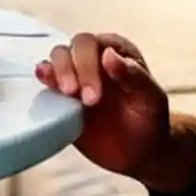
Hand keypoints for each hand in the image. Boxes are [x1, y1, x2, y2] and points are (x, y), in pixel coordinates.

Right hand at [35, 33, 172, 181]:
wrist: (138, 151)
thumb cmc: (149, 121)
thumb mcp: (151, 100)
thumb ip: (135, 76)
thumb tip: (108, 54)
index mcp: (117, 51)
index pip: (93, 44)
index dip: (88, 64)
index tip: (95, 94)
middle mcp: (94, 58)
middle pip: (71, 49)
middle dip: (72, 70)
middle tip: (83, 99)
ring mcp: (76, 74)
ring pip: (56, 59)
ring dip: (57, 73)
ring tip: (67, 94)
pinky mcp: (62, 93)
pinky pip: (48, 79)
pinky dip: (45, 78)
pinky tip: (45, 83)